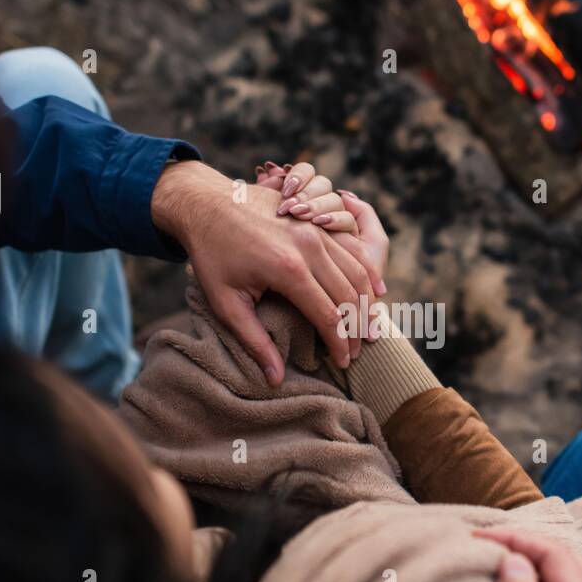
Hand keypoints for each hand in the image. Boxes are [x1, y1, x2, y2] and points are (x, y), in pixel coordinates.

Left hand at [150, 161, 375, 383]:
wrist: (206, 202)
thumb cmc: (211, 255)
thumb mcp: (225, 302)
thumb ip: (254, 341)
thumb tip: (274, 379)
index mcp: (289, 270)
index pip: (329, 316)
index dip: (340, 343)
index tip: (344, 362)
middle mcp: (310, 246)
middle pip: (350, 294)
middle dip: (358, 327)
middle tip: (359, 351)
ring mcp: (316, 228)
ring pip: (358, 269)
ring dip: (368, 300)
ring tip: (370, 327)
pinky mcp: (317, 220)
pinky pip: (353, 246)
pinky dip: (368, 270)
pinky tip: (374, 290)